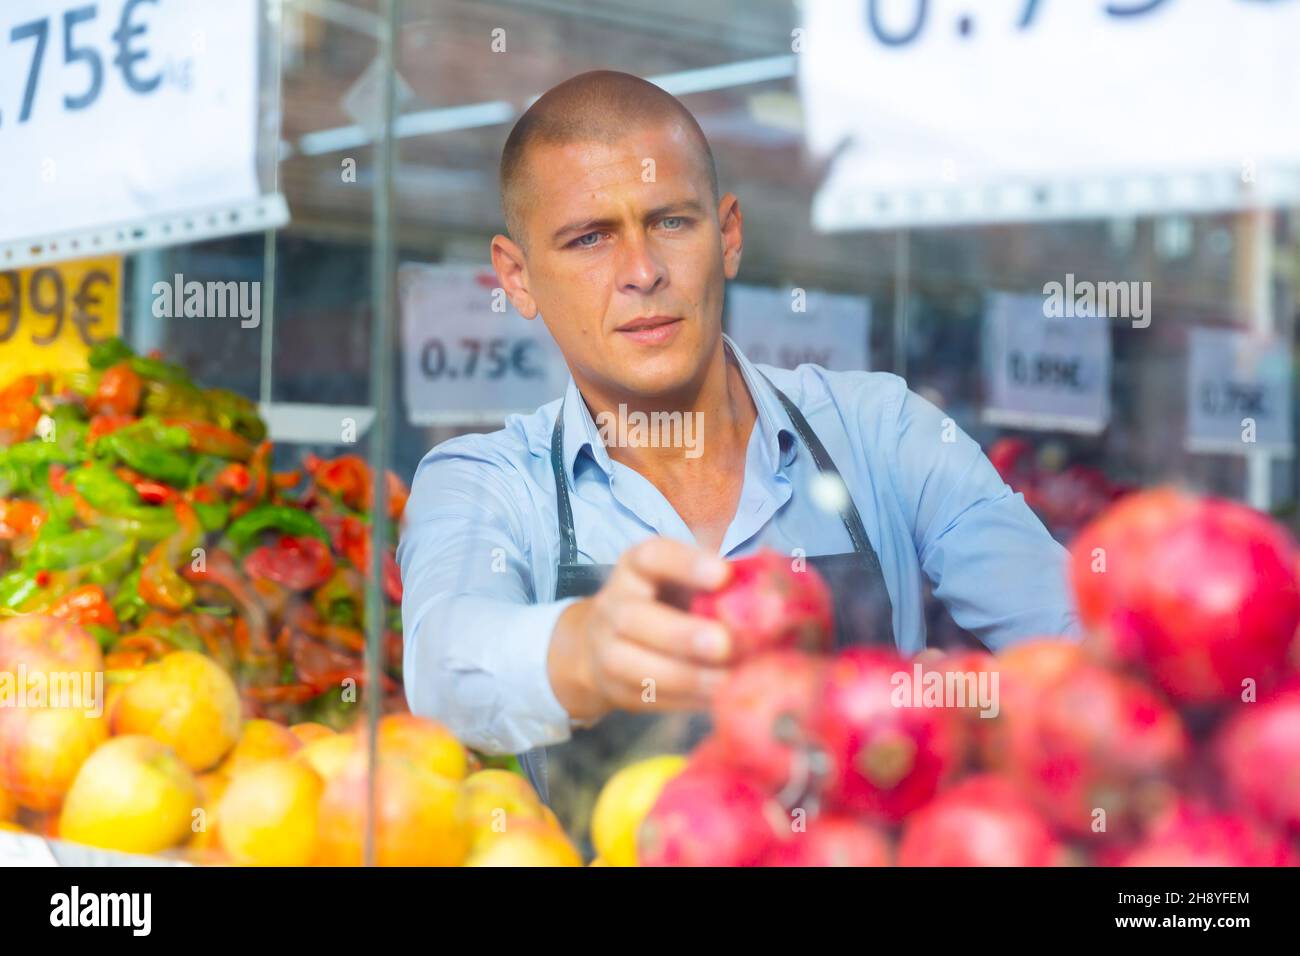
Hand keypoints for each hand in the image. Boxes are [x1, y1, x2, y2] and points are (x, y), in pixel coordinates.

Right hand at [548, 537, 733, 722]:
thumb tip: (773, 600)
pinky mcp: (615, 689)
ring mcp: (607, 651)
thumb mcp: (680, 581)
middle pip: (635, 618)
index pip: (652, 557)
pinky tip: (718, 699)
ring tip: (728, 681)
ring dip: (686, 676)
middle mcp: (614, 606)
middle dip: (681, 634)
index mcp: (636, 568)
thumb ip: (716, 586)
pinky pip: (649, 697)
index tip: (724, 574)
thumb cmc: (663, 602)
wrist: (602, 643)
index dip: (686, 564)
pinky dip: (686, 700)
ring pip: (637, 666)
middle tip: (723, 644)